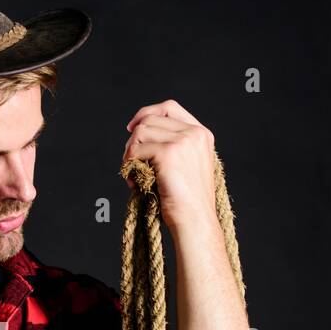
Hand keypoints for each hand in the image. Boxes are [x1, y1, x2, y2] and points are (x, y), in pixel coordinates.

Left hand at [121, 99, 218, 230]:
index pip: (169, 108)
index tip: (131, 128)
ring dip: (129, 154)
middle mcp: (195, 133)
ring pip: (140, 133)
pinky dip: (128, 166)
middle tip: (130, 163)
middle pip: (149, 119)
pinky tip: (133, 184)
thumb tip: (138, 132)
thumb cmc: (187, 203)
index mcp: (202, 134)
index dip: (146, 113)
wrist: (195, 222)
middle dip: (133, 140)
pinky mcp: (169, 153)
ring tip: (133, 176)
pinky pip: (136, 150)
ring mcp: (183, 141)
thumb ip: (172, 146)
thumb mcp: (186, 167)